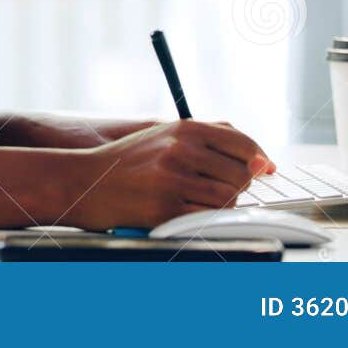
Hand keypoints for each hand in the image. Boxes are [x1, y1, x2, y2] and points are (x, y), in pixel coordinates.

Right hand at [52, 120, 274, 230]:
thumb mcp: (164, 135)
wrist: (82, 181)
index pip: (243, 143)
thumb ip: (211, 138)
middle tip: (216, 186)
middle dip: (237, 184)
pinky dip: (206, 218)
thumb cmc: (126, 161)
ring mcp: (173, 180)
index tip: (265, 169)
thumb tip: (261, 160)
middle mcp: (181, 150)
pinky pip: (208, 217)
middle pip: (241, 173)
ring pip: (228, 198)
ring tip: (198, 199)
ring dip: (221, 203)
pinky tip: (187, 211)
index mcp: (184, 128)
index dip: (259, 159)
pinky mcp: (166, 208)